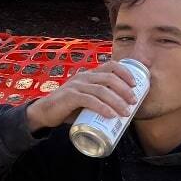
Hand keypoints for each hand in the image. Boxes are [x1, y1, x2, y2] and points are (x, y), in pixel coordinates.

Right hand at [25, 58, 141, 134]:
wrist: (45, 112)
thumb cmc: (68, 107)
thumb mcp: (86, 99)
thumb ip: (99, 100)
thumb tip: (122, 110)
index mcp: (89, 74)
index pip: (111, 65)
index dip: (126, 72)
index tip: (135, 84)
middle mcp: (84, 76)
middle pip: (109, 78)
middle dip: (125, 89)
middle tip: (133, 101)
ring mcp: (76, 86)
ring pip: (102, 90)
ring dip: (117, 101)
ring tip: (126, 112)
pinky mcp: (70, 97)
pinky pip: (89, 100)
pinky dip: (102, 108)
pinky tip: (111, 115)